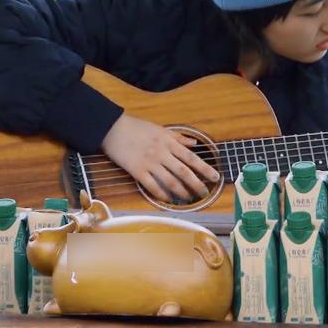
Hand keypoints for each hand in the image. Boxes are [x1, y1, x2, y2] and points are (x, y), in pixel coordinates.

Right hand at [101, 112, 220, 201]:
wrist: (113, 129)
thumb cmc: (137, 127)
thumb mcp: (161, 129)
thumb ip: (178, 137)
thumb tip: (194, 143)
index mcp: (169, 142)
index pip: (191, 158)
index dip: (204, 168)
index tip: (215, 177)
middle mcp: (161, 153)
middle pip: (183, 171)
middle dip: (196, 184)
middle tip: (205, 193)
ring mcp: (149, 163)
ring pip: (169, 181)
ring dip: (181, 191)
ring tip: (188, 198)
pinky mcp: (136, 171)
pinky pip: (151, 186)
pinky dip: (161, 194)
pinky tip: (168, 200)